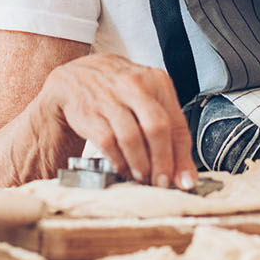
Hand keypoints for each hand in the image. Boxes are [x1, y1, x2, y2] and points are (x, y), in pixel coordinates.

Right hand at [41, 54, 194, 187]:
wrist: (75, 76)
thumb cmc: (118, 90)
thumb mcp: (147, 100)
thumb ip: (168, 131)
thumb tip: (184, 174)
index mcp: (157, 82)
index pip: (178, 124)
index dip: (182, 157)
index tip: (184, 181)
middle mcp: (135, 86)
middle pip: (157, 129)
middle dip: (163, 162)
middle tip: (162, 183)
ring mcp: (111, 99)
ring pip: (132, 138)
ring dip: (140, 165)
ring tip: (143, 177)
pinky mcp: (90, 114)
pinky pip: (109, 144)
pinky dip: (119, 161)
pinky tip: (124, 168)